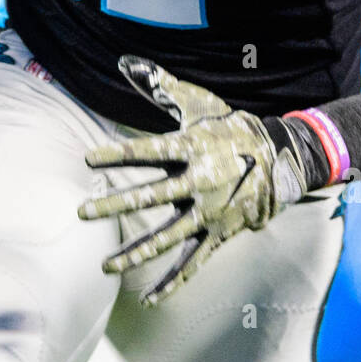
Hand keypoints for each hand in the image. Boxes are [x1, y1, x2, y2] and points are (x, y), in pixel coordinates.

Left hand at [79, 57, 308, 304]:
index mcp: (192, 148)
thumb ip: (162, 85)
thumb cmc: (227, 127)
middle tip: (83, 212)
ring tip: (104, 265)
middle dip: (114, 205)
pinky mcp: (217, 235)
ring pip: (167, 237)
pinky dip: (172, 283)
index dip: (118, 155)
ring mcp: (208, 213)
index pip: (148, 151)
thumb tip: (127, 62)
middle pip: (150, 195)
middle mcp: (199, 182)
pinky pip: (193, 264)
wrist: (278, 158)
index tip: (88, 159)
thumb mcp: (198, 104)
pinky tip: (148, 299)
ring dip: (135, 252)